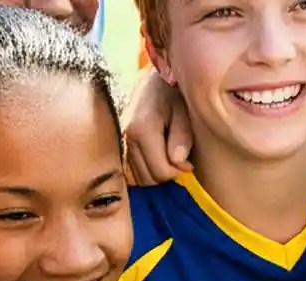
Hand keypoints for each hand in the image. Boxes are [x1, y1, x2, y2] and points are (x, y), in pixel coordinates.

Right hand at [123, 67, 192, 186]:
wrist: (155, 76)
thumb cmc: (174, 92)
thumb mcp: (184, 112)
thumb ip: (182, 139)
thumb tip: (181, 165)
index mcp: (142, 130)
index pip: (160, 172)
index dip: (177, 171)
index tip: (187, 161)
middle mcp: (126, 137)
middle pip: (147, 179)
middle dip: (166, 173)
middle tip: (178, 158)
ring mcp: (119, 140)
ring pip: (138, 177)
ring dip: (154, 172)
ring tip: (167, 155)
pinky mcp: (118, 142)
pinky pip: (130, 169)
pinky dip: (144, 169)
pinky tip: (155, 157)